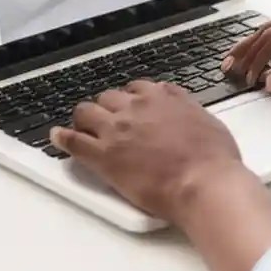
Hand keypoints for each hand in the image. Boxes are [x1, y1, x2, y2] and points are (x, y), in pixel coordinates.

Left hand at [50, 80, 248, 220]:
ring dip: (86, 118)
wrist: (203, 183)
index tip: (131, 107)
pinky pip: (74, 141)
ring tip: (84, 128)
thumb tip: (181, 106)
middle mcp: (137, 107)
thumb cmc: (214, 159)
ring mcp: (117, 130)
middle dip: (108, 108)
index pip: (138, 87)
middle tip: (109, 122)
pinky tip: (56, 137)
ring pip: (87, 112)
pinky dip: (62, 138)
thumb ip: (187, 108)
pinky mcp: (104, 156)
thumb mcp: (208, 121)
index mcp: (163, 97)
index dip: (132, 98)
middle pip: (109, 97)